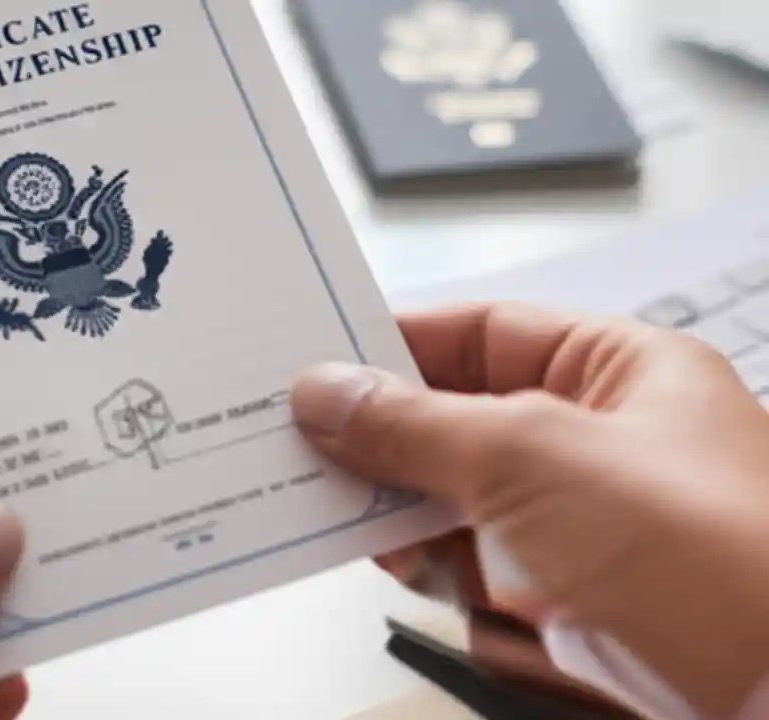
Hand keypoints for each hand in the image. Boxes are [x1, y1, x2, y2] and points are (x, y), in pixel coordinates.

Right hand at [292, 304, 768, 716]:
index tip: (323, 356)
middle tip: (303, 431)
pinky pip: (470, 561)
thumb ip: (416, 423)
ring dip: (392, 495)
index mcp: (622, 373)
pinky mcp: (566, 598)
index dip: (400, 341)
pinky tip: (375, 549)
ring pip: (457, 493)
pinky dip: (418, 555)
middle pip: (462, 416)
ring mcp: (583, 524)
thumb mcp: (530, 456)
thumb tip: (330, 393)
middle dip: (384, 428)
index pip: (487, 333)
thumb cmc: (704, 553)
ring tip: (321, 492)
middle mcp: (603, 442)